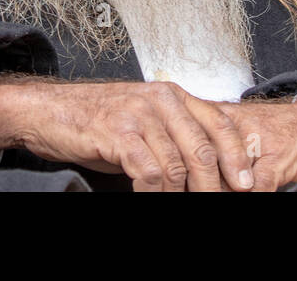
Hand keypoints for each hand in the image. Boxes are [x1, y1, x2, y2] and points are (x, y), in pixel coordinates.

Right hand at [0, 76, 256, 191]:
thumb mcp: (144, 122)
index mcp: (172, 95)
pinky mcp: (118, 132)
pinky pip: (148, 172)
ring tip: (175, 203)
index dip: (237, 157)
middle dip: (213, 186)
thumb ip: (174, 134)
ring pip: (177, 166)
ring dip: (180, 195)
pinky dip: (153, 194)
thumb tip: (209, 169)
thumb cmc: (98, 120)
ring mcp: (138, 114)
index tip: (246, 185)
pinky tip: (147, 197)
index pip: (219, 123)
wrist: (50, 110)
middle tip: (214, 203)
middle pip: (203, 149)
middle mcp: (160, 99)